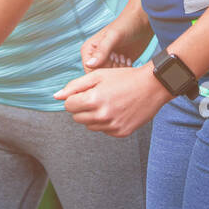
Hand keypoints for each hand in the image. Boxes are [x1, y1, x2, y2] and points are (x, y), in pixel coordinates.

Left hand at [54, 65, 169, 136]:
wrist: (152, 87)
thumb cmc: (124, 78)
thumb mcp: (98, 75)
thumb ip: (74, 86)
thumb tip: (56, 97)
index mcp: (93, 100)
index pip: (68, 106)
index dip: (74, 98)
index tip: (85, 92)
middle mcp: (102, 115)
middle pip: (77, 118)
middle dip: (82, 107)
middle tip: (97, 96)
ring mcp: (112, 126)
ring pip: (90, 125)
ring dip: (93, 116)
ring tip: (108, 103)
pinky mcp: (121, 133)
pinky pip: (104, 130)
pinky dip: (106, 122)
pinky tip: (117, 110)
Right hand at [81, 14, 153, 70]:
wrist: (143, 21)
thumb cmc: (126, 24)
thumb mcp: (113, 36)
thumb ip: (101, 51)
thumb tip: (89, 64)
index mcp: (89, 50)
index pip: (89, 71)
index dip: (102, 69)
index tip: (113, 58)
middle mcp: (96, 57)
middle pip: (101, 76)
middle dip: (112, 69)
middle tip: (120, 55)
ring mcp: (108, 61)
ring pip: (111, 77)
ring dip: (120, 69)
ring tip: (124, 56)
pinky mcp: (119, 63)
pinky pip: (119, 75)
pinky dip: (126, 70)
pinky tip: (128, 59)